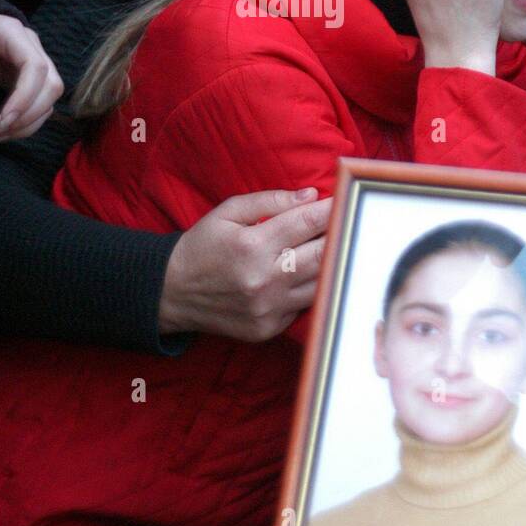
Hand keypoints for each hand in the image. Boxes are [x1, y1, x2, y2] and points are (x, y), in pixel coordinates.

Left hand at [0, 13, 62, 140]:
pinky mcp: (30, 78)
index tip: (1, 121)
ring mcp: (35, 62)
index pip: (36, 67)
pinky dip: (24, 122)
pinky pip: (39, 103)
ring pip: (49, 99)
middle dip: (27, 116)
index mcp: (12, 33)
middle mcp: (32, 46)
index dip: (24, 98)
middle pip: (51, 85)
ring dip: (27, 124)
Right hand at [160, 188, 331, 339]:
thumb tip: (311, 196)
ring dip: (333, 264)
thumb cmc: (203, 246)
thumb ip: (270, 201)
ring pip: (321, 284)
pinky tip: (310, 276)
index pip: (307, 223)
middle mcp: (264, 279)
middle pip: (323, 255)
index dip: (332, 209)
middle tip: (352, 224)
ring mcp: (268, 308)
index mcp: (252, 245)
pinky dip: (312, 290)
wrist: (173, 292)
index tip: (347, 200)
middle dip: (341, 236)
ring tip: (337, 248)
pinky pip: (304, 307)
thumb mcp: (228, 211)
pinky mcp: (269, 328)